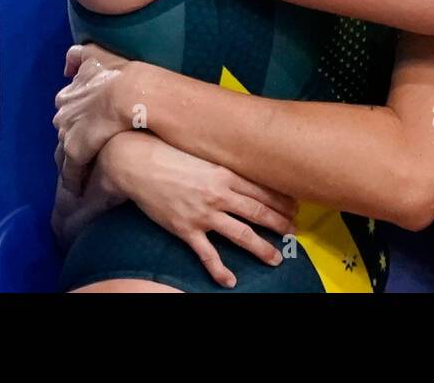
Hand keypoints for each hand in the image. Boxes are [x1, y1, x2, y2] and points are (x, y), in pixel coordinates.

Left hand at [54, 43, 140, 194]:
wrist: (129, 93)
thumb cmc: (119, 74)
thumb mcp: (96, 54)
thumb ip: (79, 54)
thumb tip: (66, 65)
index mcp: (68, 94)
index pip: (68, 110)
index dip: (78, 116)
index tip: (87, 122)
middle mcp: (63, 114)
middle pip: (65, 130)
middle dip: (73, 137)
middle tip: (86, 144)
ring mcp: (68, 134)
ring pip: (66, 151)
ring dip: (73, 159)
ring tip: (82, 168)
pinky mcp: (77, 152)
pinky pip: (72, 171)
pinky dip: (75, 180)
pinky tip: (78, 190)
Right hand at [97, 131, 298, 288]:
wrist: (138, 163)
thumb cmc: (171, 154)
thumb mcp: (204, 153)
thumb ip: (225, 164)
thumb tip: (245, 168)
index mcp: (225, 173)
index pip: (263, 189)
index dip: (282, 200)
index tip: (296, 207)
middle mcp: (219, 194)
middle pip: (258, 212)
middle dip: (280, 224)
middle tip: (294, 232)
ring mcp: (203, 214)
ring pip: (241, 234)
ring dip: (261, 248)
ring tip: (276, 258)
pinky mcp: (186, 229)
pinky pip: (207, 254)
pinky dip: (220, 270)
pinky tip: (231, 280)